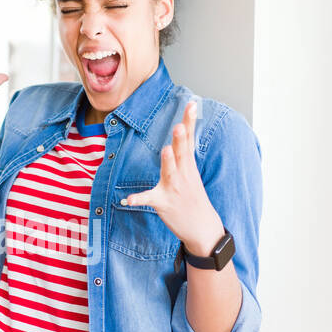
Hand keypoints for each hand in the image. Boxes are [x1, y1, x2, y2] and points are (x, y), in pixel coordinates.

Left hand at [119, 99, 224, 254]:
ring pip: (169, 173)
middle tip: (179, 125)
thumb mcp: (191, 172)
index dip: (190, 121)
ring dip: (168, 162)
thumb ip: (184, 152)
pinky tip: (128, 199)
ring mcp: (173, 189)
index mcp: (188, 166)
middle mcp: (183, 175)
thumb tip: (183, 127)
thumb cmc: (193, 197)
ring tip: (166, 150)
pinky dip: (138, 199)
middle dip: (181, 139)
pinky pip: (149, 199)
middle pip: (182, 153)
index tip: (192, 103)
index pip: (190, 139)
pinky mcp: (163, 203)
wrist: (202, 228)